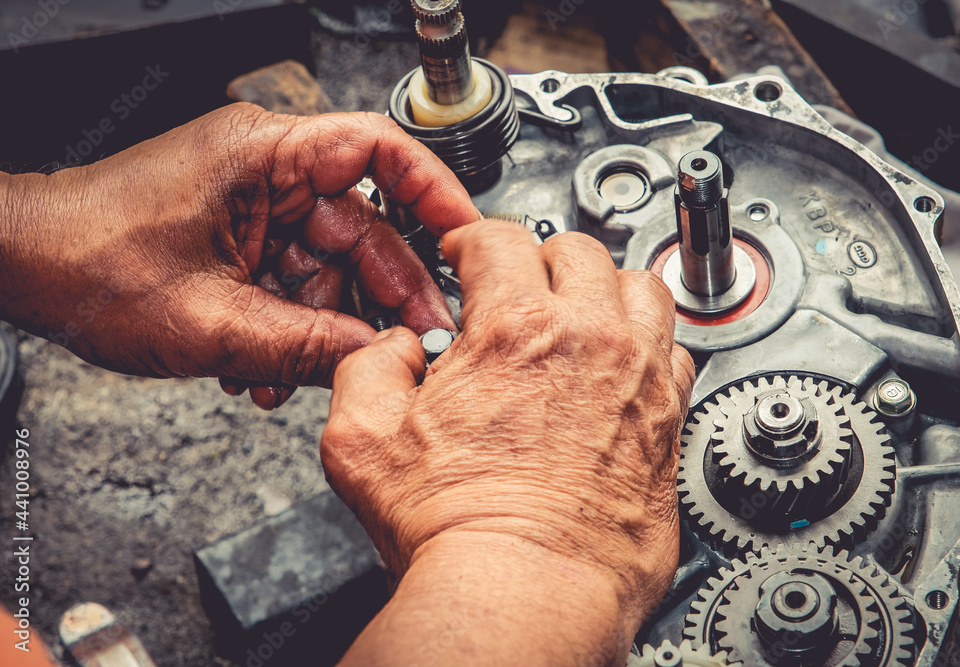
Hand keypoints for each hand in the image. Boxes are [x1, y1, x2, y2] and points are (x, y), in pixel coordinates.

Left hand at [0, 103, 477, 407]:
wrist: (21, 270)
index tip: (466, 236)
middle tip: (409, 343)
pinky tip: (274, 368)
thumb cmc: (84, 262)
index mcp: (262, 155)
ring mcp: (253, 206)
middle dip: (382, 294)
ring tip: (312, 374)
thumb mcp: (211, 321)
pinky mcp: (240, 238)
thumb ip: (305, 344)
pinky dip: (294, 327)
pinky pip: (293, 282)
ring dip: (327, 326)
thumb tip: (374, 357)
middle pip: (361, 226)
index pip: (377, 149)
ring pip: (328, 265)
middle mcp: (265, 171)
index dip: (435, 191)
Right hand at [322, 221, 694, 663]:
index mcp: (514, 330)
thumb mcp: (362, 439)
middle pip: (578, 251)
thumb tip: (396, 347)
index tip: (466, 256)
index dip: (471, 240)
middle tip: (519, 286)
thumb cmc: (456, 529)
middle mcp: (587, 341)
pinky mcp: (666, 423)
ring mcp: (637, 379)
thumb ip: (368, 367)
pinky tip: (623, 367)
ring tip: (581, 312)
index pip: (499, 240)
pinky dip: (649, 346)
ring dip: (606, 290)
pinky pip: (675, 354)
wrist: (525, 593)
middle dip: (539, 259)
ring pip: (641, 289)